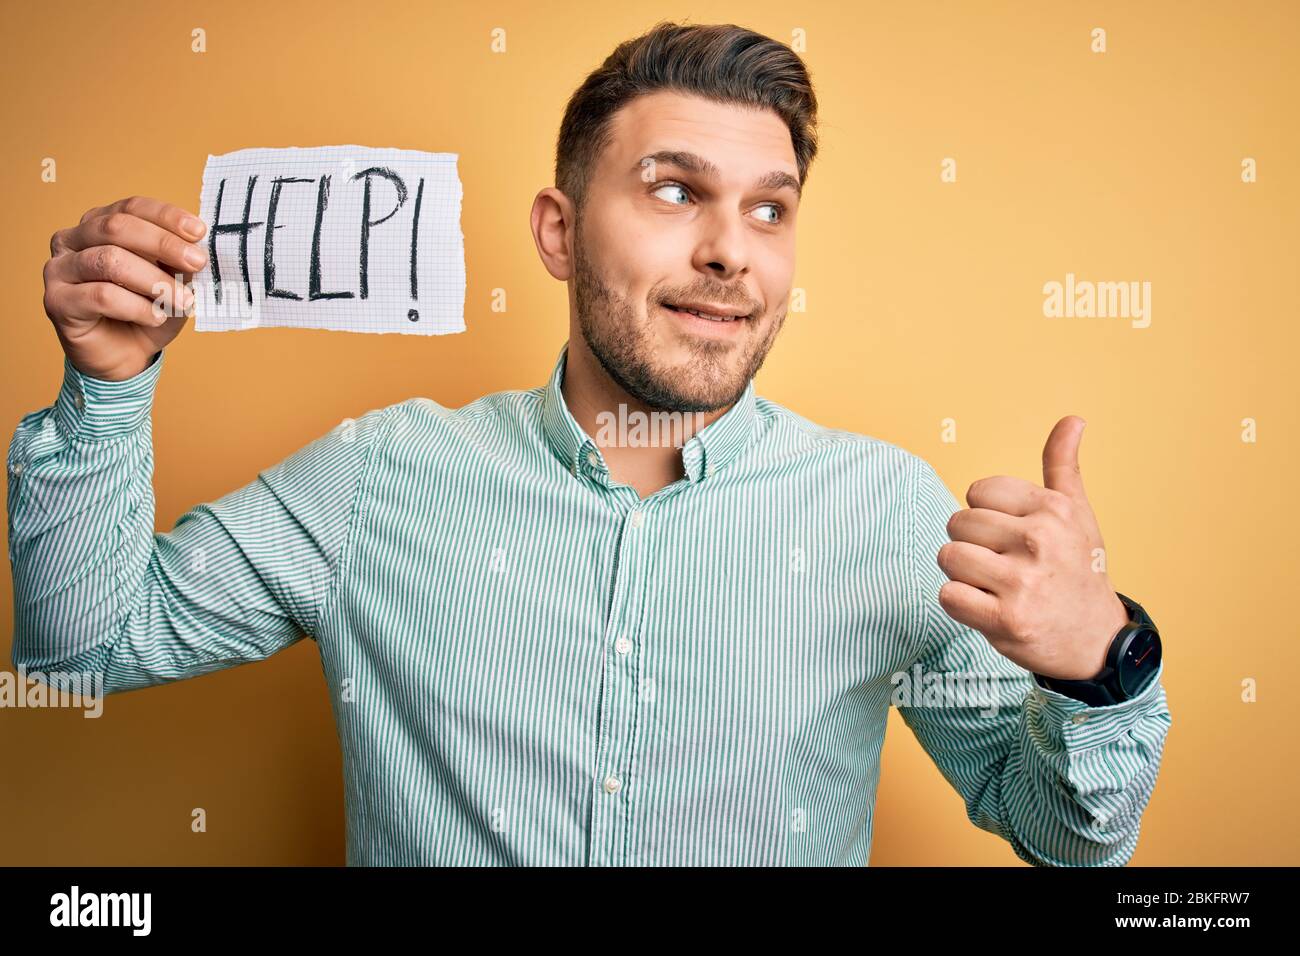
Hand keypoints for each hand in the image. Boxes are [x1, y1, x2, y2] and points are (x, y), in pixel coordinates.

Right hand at [43, 196, 207, 380]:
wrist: (125, 357)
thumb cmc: (146, 312)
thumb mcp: (171, 283)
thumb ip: (177, 262)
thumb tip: (196, 247)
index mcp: (98, 224)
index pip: (131, 208)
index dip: (166, 216)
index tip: (199, 231)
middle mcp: (73, 240)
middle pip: (117, 227)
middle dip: (163, 244)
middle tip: (197, 262)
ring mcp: (59, 269)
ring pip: (109, 260)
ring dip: (154, 280)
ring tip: (182, 300)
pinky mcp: (57, 301)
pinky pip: (101, 296)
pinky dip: (136, 307)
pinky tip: (156, 317)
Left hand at [935, 416, 1129, 680]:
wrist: (1097, 641)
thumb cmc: (1078, 571)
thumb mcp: (1077, 514)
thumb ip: (1063, 466)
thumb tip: (1072, 419)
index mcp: (1052, 509)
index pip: (978, 491)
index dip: (987, 516)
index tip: (1014, 537)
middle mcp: (1038, 541)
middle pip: (958, 523)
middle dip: (972, 545)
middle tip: (1006, 566)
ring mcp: (1021, 582)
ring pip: (948, 557)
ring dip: (963, 576)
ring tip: (996, 587)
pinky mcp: (1005, 620)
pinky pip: (948, 596)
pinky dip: (960, 605)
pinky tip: (989, 609)